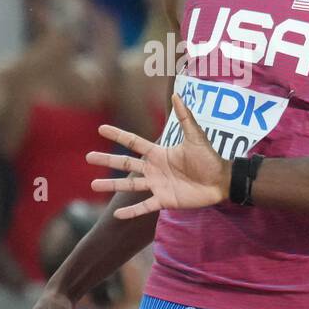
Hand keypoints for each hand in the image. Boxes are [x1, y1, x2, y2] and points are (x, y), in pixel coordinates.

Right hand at [86, 94, 229, 218]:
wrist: (221, 181)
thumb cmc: (209, 158)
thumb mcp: (196, 137)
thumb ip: (185, 117)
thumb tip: (176, 94)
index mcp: (159, 153)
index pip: (134, 142)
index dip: (119, 135)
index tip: (101, 128)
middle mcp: (154, 169)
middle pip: (125, 164)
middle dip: (107, 160)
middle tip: (88, 157)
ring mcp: (157, 185)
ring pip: (130, 185)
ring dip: (112, 185)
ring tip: (93, 185)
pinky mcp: (164, 200)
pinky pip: (144, 206)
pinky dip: (131, 211)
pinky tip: (116, 214)